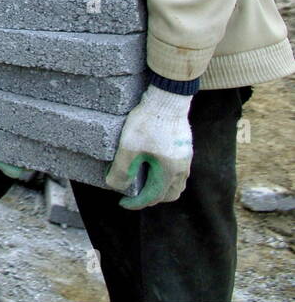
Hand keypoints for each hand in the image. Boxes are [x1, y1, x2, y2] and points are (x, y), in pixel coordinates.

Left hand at [107, 85, 192, 209]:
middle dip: (152, 199)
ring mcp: (186, 157)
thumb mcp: (128, 146)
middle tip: (134, 195)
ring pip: (177, 183)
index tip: (122, 202)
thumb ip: (122, 170)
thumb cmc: (148, 122)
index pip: (153, 196)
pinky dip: (166, 176)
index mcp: (169, 171)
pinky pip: (179, 171)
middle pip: (170, 194)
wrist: (167, 98)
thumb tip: (116, 186)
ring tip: (144, 182)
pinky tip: (153, 165)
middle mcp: (182, 167)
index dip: (136, 203)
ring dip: (161, 188)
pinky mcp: (185, 147)